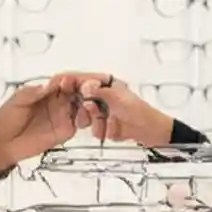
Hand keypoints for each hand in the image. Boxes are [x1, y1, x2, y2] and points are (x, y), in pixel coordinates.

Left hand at [0, 83, 91, 174]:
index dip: (79, 77)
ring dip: (91, 101)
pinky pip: (81, 122)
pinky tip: (84, 114)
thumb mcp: (18, 99)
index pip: (68, 79)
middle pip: (80, 90)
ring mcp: (63, 115)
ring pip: (85, 105)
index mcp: (48, 89)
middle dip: (91, 87)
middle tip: (95, 86)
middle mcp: (59, 101)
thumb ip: (35, 92)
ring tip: (90, 99)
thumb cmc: (6, 119)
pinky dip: (87, 117)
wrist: (1, 143)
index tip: (87, 77)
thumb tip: (51, 84)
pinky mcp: (65, 131)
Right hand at [47, 71, 174, 146]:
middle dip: (83, 109)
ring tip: (107, 122)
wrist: (153, 132)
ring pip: (85, 117)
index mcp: (105, 84)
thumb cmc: (141, 111)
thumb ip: (101, 92)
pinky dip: (102, 130)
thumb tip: (86, 86)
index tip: (58, 85)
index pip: (81, 79)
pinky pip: (94, 129)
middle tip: (91, 111)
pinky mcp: (104, 125)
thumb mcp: (120, 99)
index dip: (68, 81)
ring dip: (95, 122)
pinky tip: (113, 129)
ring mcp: (102, 111)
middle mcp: (102, 96)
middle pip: (79, 99)